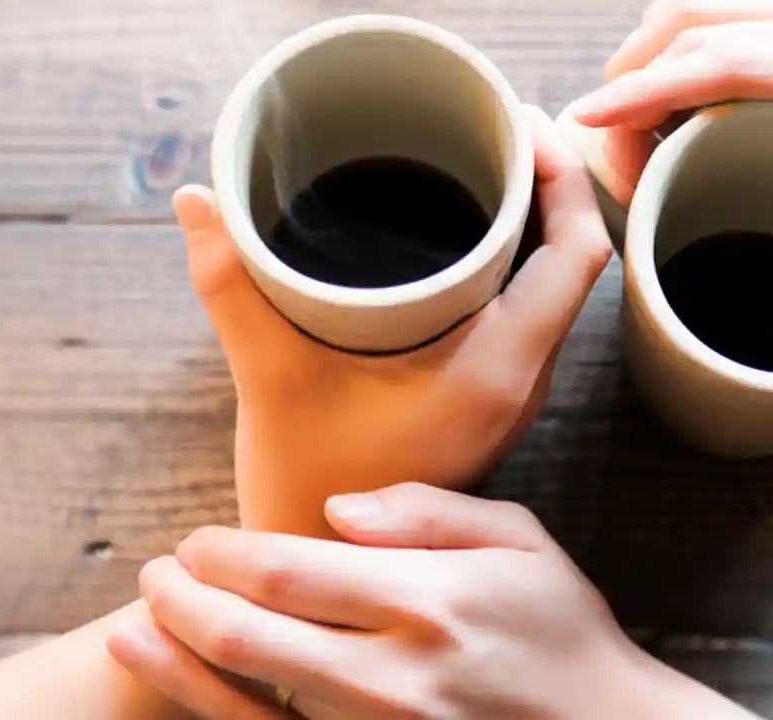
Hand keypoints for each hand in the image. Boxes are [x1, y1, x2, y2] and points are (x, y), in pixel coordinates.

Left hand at [107, 483, 756, 718]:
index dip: (222, 551)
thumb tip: (338, 508)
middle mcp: (391, 673)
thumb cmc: (560, 630)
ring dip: (177, 657)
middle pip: (248, 632)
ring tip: (138, 621)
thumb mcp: (521, 540)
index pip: (288, 569)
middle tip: (159, 569)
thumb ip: (429, 512)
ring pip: (243, 699)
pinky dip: (213, 712)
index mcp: (427, 600)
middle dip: (184, 596)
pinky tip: (179, 683)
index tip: (202, 538)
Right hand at [173, 106, 611, 536]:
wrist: (325, 576)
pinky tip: (475, 240)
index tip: (523, 126)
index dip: (564, 178)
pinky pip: (532, 313)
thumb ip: (232, 287)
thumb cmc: (306, 491)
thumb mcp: (269, 379)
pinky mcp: (493, 398)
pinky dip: (519, 265)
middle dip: (550, 187)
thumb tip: (196, 201)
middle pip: (575, 264)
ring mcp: (513, 394)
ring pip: (557, 290)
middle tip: (501, 131)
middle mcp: (521, 382)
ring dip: (538, 226)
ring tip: (493, 167)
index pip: (576, 257)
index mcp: (495, 370)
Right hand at [575, 0, 772, 406]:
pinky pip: (736, 1)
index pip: (733, 63)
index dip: (650, 88)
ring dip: (654, 45)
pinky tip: (680, 77)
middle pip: (700, 24)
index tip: (591, 118)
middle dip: (633, 77)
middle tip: (606, 146)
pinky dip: (690, 31)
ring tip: (625, 110)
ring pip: (711, 0)